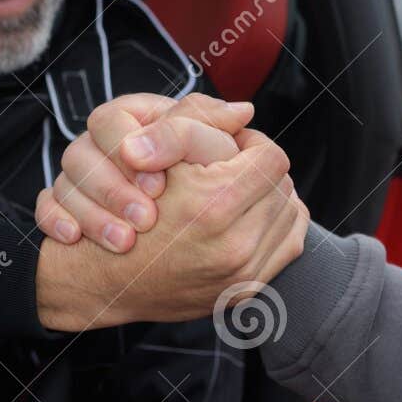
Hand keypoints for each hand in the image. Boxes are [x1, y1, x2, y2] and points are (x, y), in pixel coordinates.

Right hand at [35, 126, 308, 330]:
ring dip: (270, 198)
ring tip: (239, 193)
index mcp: (214, 205)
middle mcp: (235, 245)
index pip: (270, 157)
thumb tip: (246, 111)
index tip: (232, 147)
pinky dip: (276, 227)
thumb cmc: (125, 213)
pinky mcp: (249, 290)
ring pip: (291, 214)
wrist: (109, 280)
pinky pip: (289, 245)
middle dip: (261, 172)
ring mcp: (245, 273)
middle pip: (283, 185)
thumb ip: (197, 123)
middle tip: (234, 170)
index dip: (251, 144)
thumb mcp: (152, 155)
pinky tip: (249, 219)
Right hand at [38, 93, 254, 252]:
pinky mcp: (56, 206)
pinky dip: (56, 220)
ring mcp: (72, 177)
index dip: (138, 153)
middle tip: (147, 219)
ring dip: (94, 213)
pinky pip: (44, 206)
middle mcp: (95, 144)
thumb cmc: (176, 168)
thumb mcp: (193, 141)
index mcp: (126, 119)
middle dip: (115, 190)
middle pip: (82, 153)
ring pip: (64, 182)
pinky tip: (74, 238)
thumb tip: (243, 113)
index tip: (161, 184)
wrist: (135, 235)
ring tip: (124, 242)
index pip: (112, 119)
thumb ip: (211, 124)